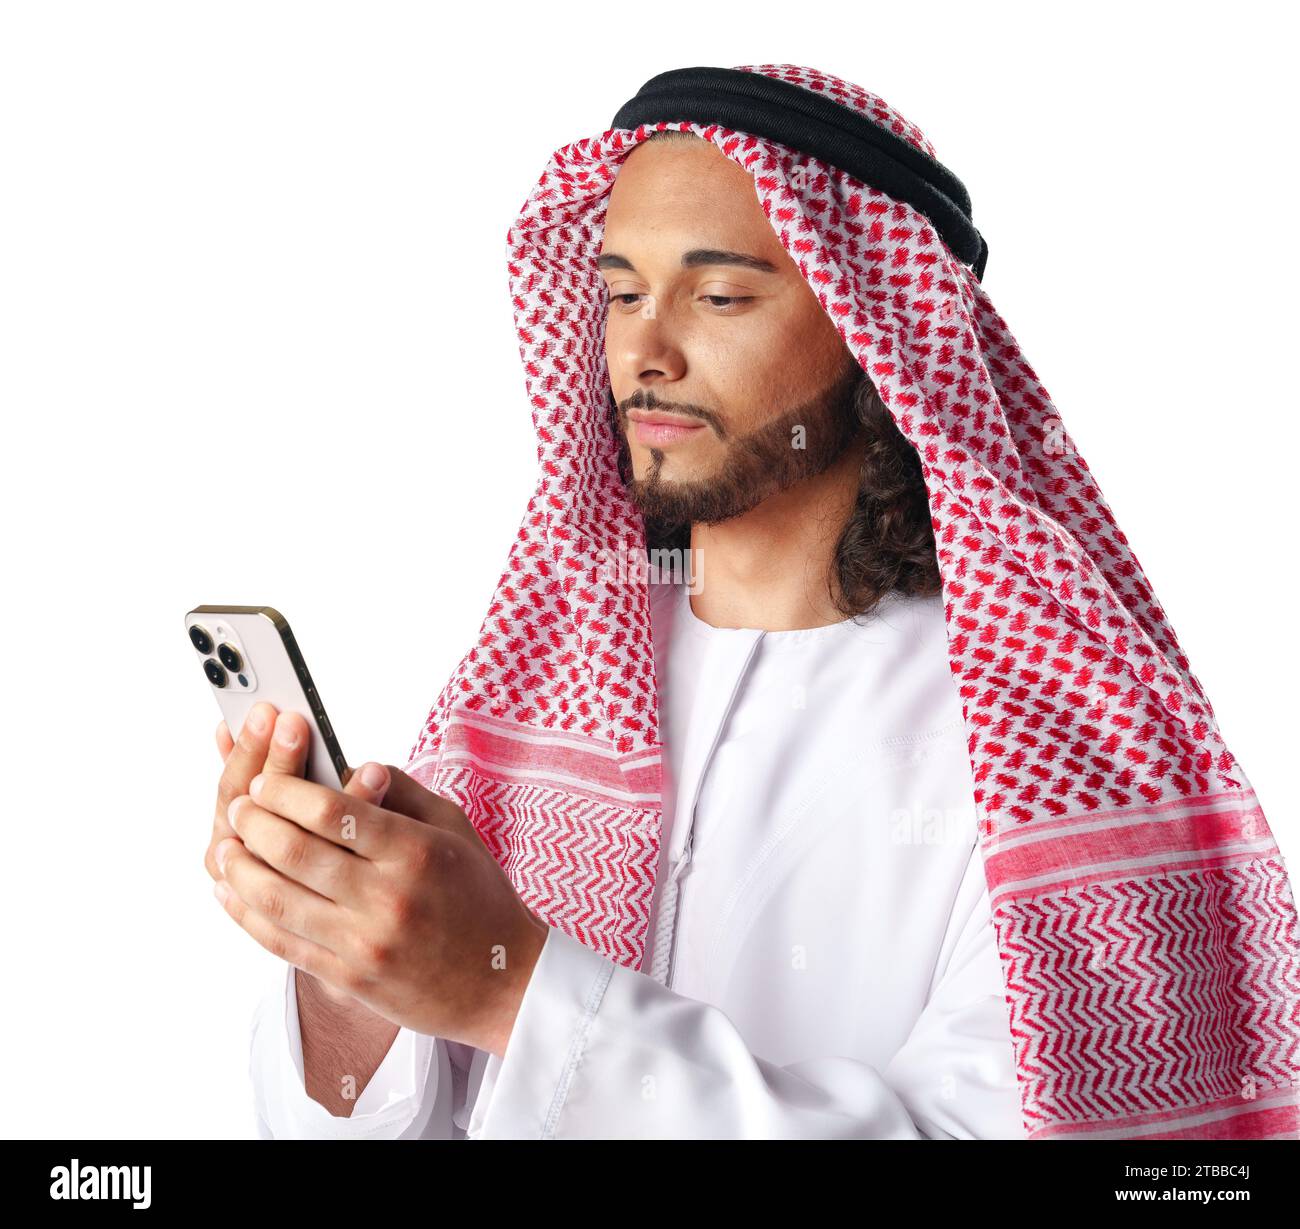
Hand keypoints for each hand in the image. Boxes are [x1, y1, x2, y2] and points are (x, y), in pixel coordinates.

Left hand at [210, 749, 549, 1056]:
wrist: (502, 980)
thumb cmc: (479, 896)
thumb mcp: (454, 827)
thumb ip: (401, 790)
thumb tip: (348, 764)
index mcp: (416, 851)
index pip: (333, 813)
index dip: (286, 791)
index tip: (266, 780)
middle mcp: (387, 898)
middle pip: (294, 852)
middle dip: (253, 822)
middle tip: (238, 805)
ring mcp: (364, 943)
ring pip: (277, 899)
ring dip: (239, 868)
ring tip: (224, 846)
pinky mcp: (349, 978)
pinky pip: (281, 943)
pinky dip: (246, 914)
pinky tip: (230, 892)